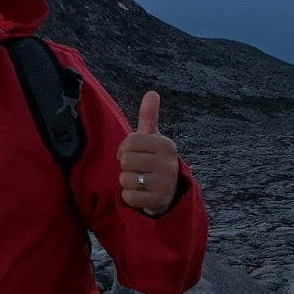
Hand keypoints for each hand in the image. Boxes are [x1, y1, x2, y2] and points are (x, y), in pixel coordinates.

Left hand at [117, 91, 179, 216]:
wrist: (169, 193)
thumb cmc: (154, 161)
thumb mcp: (153, 139)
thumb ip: (149, 117)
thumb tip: (152, 93)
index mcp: (165, 144)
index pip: (129, 142)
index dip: (124, 149)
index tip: (131, 154)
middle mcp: (168, 163)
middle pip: (125, 161)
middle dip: (126, 167)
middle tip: (138, 170)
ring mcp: (165, 183)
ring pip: (125, 179)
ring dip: (127, 183)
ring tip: (140, 182)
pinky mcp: (159, 201)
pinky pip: (129, 197)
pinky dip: (130, 197)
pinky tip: (141, 194)